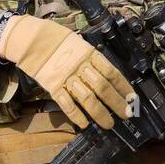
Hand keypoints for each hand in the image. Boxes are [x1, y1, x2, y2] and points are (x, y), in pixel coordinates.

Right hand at [0, 15, 134, 129]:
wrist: (32, 39)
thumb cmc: (57, 39)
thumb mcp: (79, 44)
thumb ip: (92, 59)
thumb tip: (108, 75)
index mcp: (89, 54)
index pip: (111, 72)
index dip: (124, 87)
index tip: (132, 98)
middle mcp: (81, 67)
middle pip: (103, 87)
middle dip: (116, 103)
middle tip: (126, 114)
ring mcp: (66, 78)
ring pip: (87, 98)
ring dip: (100, 113)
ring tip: (109, 123)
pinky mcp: (53, 87)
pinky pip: (66, 104)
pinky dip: (76, 115)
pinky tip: (84, 124)